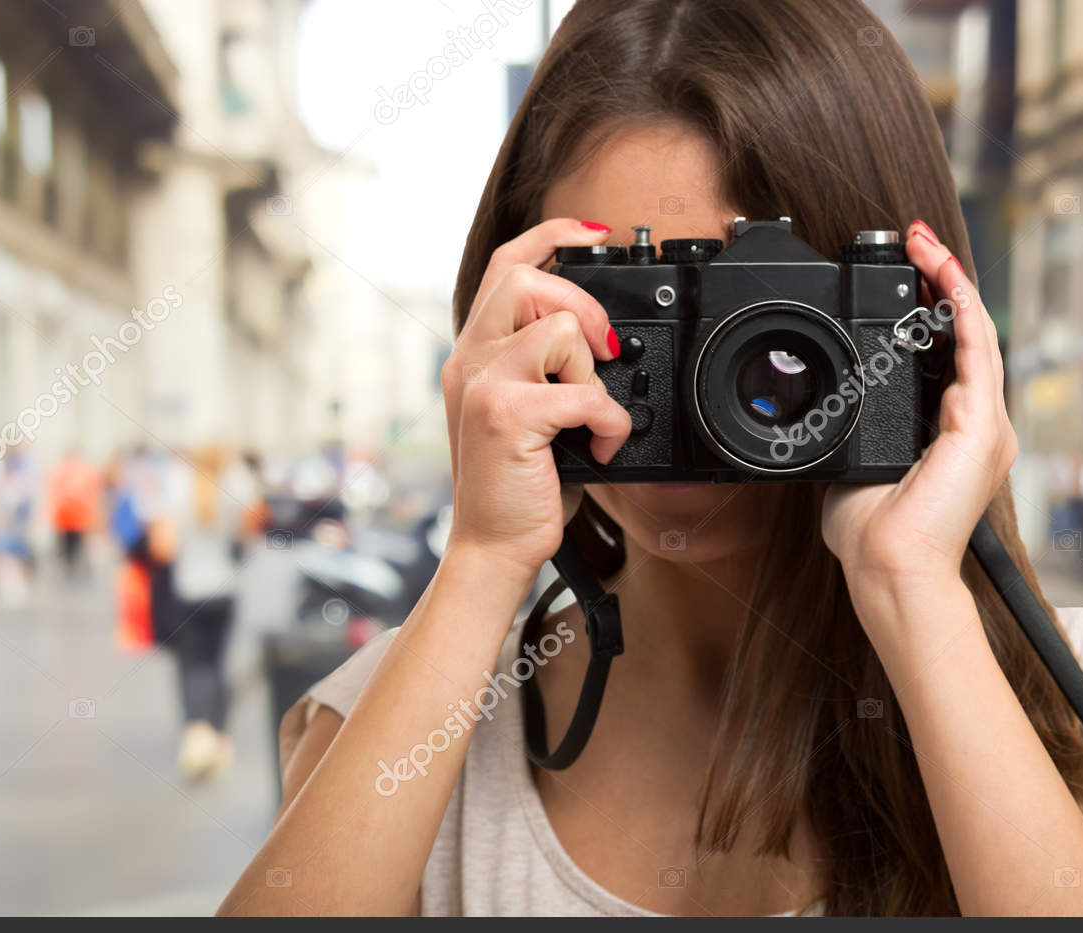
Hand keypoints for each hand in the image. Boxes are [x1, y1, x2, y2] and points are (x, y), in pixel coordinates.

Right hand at [439, 218, 630, 574]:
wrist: (493, 548)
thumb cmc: (519, 488)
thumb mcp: (529, 415)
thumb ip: (547, 371)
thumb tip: (602, 342)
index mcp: (475, 355)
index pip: (506, 266)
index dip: (550, 236)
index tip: (593, 233)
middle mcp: (472, 361)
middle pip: (527, 279)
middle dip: (582, 306)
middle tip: (603, 353)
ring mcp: (485, 384)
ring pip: (557, 329)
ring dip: (593, 373)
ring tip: (588, 415)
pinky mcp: (507, 415)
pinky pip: (584, 393)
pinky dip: (610, 422)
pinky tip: (603, 445)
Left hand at [821, 221, 1016, 592]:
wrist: (891, 570)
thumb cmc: (874, 535)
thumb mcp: (853, 469)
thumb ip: (852, 435)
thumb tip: (822, 414)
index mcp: (951, 436)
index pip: (948, 357)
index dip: (932, 310)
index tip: (907, 275)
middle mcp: (977, 427)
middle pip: (966, 336)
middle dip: (942, 281)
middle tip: (917, 239)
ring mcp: (986, 427)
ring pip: (975, 334)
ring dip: (950, 282)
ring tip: (924, 243)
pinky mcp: (983, 428)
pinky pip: (976, 351)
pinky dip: (961, 307)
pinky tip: (944, 275)